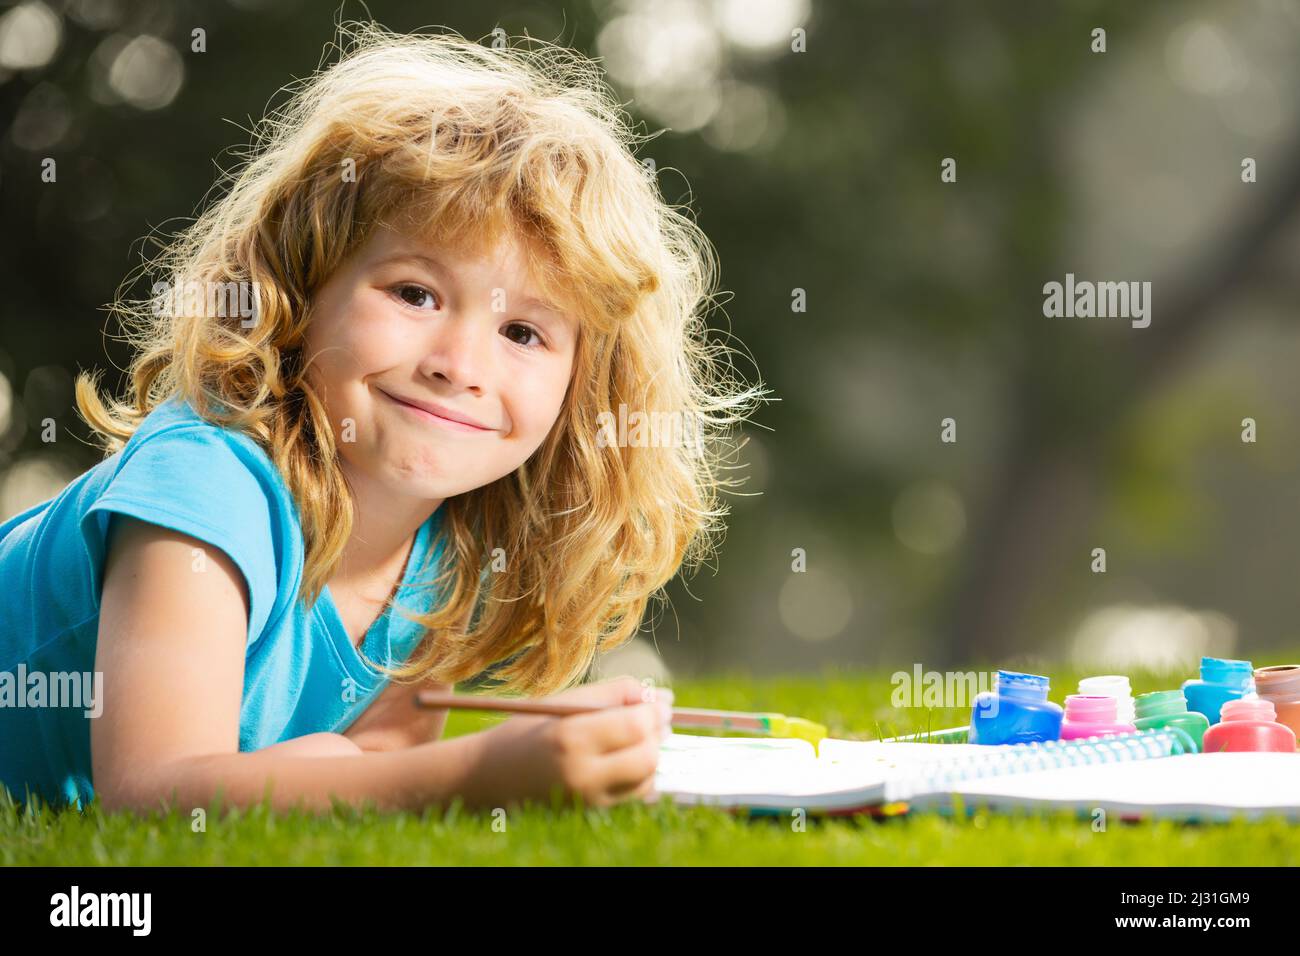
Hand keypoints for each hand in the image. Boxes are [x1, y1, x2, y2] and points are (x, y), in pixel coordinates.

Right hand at [469, 676, 672, 809]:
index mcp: (570, 737)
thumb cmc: (528, 729)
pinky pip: (634, 795)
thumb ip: (616, 693)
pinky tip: (628, 757)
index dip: (654, 712)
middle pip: (647, 757)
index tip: (659, 702)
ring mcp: (586, 800)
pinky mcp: (591, 813)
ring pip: (646, 778)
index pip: (635, 726)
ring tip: (640, 736)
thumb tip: (665, 698)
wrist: (489, 776)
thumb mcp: (567, 701)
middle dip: (656, 735)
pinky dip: (640, 774)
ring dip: (651, 754)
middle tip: (656, 718)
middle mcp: (580, 774)